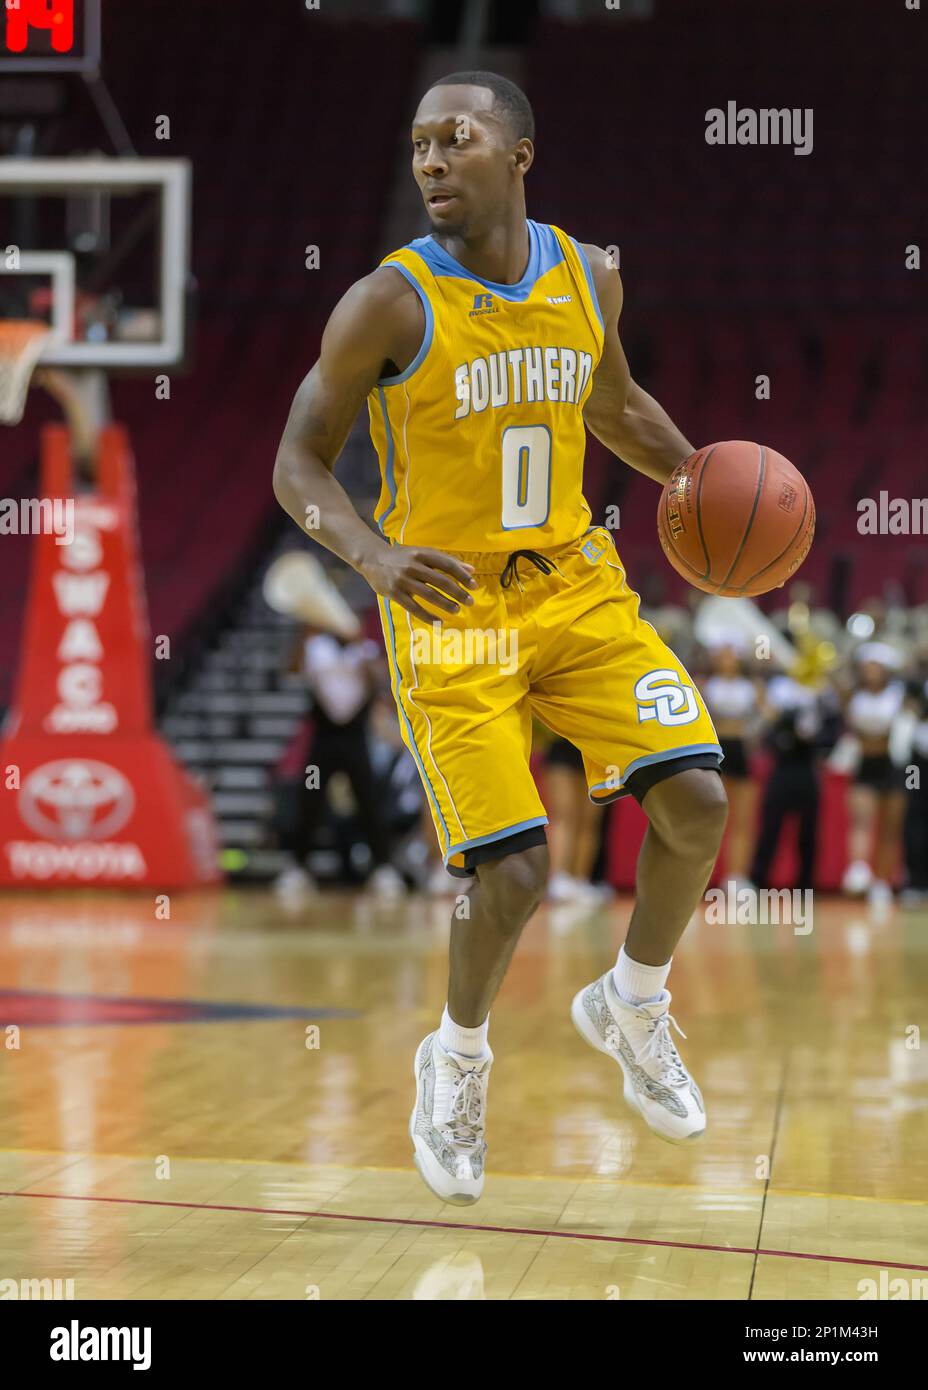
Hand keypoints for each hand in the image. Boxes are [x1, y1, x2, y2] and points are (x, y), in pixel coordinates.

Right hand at [360, 544, 476, 623]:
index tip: (474, 586)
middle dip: (458, 592)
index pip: (447, 564)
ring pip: (429, 595)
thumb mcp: (423, 553)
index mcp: (422, 553)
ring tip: (457, 610)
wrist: (372, 558)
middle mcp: (413, 566)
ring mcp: (402, 580)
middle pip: (440, 581)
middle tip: (470, 601)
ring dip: (445, 604)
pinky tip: (438, 622)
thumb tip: (471, 569)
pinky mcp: (394, 593)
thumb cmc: (402, 556)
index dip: (462, 575)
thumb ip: (446, 561)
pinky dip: (427, 616)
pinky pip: (414, 608)